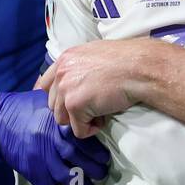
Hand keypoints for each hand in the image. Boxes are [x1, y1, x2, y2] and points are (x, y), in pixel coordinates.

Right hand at [0, 90, 109, 184]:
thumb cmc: (25, 108)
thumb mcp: (47, 101)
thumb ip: (66, 107)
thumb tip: (91, 108)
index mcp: (55, 122)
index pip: (83, 140)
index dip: (97, 151)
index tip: (104, 155)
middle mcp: (48, 141)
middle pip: (79, 159)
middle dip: (95, 168)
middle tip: (102, 170)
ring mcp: (39, 158)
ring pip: (67, 177)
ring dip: (83, 184)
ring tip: (91, 184)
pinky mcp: (31, 171)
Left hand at [38, 39, 153, 137]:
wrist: (138, 67)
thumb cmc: (125, 60)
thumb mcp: (94, 55)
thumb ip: (79, 67)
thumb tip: (77, 83)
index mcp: (64, 59)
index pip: (45, 85)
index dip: (59, 97)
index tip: (74, 102)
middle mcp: (61, 72)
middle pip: (53, 105)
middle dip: (71, 110)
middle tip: (93, 107)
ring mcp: (65, 89)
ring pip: (62, 119)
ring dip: (80, 120)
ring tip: (100, 111)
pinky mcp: (75, 105)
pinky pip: (78, 130)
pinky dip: (91, 129)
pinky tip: (105, 117)